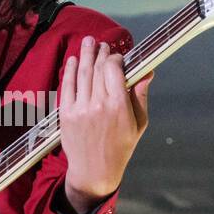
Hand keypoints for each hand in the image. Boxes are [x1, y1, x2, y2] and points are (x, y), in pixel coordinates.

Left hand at [59, 35, 151, 213]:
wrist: (95, 171)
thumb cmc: (121, 147)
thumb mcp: (139, 123)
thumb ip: (140, 95)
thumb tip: (147, 71)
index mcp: (119, 106)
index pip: (115, 70)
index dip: (116, 58)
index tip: (118, 56)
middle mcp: (99, 105)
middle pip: (99, 69)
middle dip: (101, 53)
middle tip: (102, 44)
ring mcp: (80, 109)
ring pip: (83, 74)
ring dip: (86, 55)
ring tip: (88, 42)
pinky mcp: (66, 114)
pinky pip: (67, 86)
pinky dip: (71, 70)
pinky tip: (74, 60)